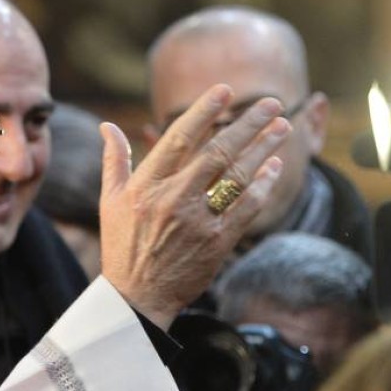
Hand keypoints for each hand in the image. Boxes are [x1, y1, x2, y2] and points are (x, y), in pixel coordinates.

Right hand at [99, 85, 287, 328]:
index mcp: (146, 186)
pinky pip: (248, 208)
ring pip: (239, 177)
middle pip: (218, 152)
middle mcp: (173, 200)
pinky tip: (274, 167)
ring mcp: (198, 222)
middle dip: (249, 124)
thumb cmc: (123, 246)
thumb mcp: (109, 201)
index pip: (179, 139)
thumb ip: (114, 160)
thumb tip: (108, 125)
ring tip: (282, 127)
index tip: (224, 91)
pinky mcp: (217, 243)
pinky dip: (263, 185)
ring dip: (264, 149)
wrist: (137, 298)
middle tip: (272, 102)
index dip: (204, 112)